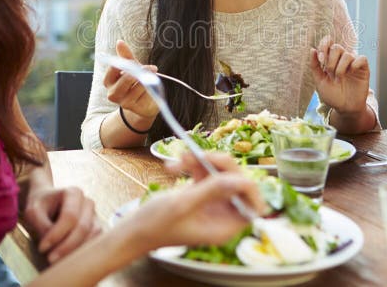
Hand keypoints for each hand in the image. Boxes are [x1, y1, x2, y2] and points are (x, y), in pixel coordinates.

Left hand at [22, 185, 99, 263]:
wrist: (49, 203)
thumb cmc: (41, 206)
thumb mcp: (33, 212)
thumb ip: (42, 225)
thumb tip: (53, 245)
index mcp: (74, 193)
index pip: (69, 216)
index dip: (56, 234)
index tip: (42, 248)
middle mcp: (88, 202)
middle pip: (83, 227)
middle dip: (66, 247)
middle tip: (50, 259)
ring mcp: (95, 215)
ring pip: (92, 235)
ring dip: (76, 251)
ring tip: (58, 260)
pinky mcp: (97, 227)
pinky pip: (96, 241)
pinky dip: (84, 251)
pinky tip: (69, 258)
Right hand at [103, 39, 158, 118]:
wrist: (145, 103)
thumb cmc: (136, 83)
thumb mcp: (132, 68)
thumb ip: (126, 56)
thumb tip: (119, 42)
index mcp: (108, 81)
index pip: (113, 68)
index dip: (126, 63)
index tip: (135, 62)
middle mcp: (112, 93)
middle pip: (126, 79)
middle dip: (140, 72)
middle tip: (152, 67)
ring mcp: (123, 103)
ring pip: (137, 87)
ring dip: (148, 80)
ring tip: (153, 76)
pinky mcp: (135, 109)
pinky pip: (145, 95)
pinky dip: (151, 90)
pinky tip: (152, 90)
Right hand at [135, 153, 264, 248]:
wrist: (133, 230)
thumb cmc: (155, 225)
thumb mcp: (183, 205)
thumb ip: (212, 191)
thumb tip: (241, 180)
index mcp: (225, 226)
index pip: (253, 205)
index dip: (247, 186)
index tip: (228, 172)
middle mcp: (223, 214)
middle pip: (237, 182)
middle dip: (219, 165)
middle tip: (197, 156)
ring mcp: (212, 203)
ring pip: (221, 172)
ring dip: (203, 160)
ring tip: (180, 159)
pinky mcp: (200, 193)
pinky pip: (206, 172)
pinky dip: (192, 164)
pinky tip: (173, 166)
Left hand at [309, 35, 369, 114]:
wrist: (345, 108)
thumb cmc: (332, 96)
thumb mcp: (320, 81)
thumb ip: (315, 66)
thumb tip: (312, 49)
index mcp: (330, 60)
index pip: (328, 43)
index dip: (324, 46)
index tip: (321, 58)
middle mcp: (341, 60)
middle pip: (337, 47)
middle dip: (331, 60)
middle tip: (330, 72)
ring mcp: (353, 64)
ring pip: (348, 54)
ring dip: (341, 67)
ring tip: (339, 78)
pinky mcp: (363, 69)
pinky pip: (362, 58)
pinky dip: (355, 64)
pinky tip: (351, 72)